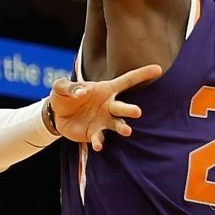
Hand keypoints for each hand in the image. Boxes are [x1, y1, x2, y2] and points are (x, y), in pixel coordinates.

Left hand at [48, 63, 162, 152]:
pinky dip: (99, 142)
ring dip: (122, 128)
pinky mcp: (95, 133)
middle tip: (137, 112)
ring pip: (117, 124)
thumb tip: (82, 92)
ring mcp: (103, 120)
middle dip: (130, 110)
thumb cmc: (64, 96)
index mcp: (105, 89)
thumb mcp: (61, 87)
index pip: (127, 80)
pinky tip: (98, 145)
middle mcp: (109, 105)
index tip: (158, 69)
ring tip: (127, 131)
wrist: (56, 115)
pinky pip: (100, 138)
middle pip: (123, 107)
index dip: (142, 74)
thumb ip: (70, 87)